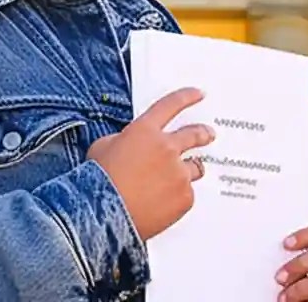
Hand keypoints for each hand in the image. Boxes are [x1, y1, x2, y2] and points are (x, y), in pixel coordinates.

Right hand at [87, 87, 214, 239]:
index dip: (187, 97)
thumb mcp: (104, 146)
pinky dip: (178, 196)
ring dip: (189, 169)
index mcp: (145, 130)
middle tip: (208, 134)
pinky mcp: (184, 197)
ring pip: (195, 167)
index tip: (198, 94)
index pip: (171, 105)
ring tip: (179, 178)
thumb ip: (124, 140)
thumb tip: (132, 145)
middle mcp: (167, 148)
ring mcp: (178, 173)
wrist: (102, 214)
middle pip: (194, 134)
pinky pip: (187, 194)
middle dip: (203, 133)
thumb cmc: (98, 181)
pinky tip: (163, 203)